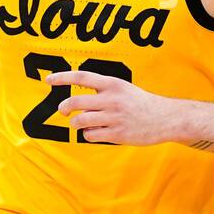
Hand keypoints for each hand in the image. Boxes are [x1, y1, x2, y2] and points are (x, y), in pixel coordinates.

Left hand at [47, 69, 177, 145]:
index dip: (62, 77)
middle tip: (63, 110)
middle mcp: (112, 99)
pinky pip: (90, 136)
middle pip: (75, 102)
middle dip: (64, 107)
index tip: (48, 80)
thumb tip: (76, 99)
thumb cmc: (140, 103)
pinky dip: (89, 135)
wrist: (165, 118)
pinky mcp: (117, 134)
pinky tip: (98, 132)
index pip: (81, 77)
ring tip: (83, 123)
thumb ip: (102, 89)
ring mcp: (114, 118)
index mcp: (113, 84)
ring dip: (76, 123)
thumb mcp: (123, 88)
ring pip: (80, 121)